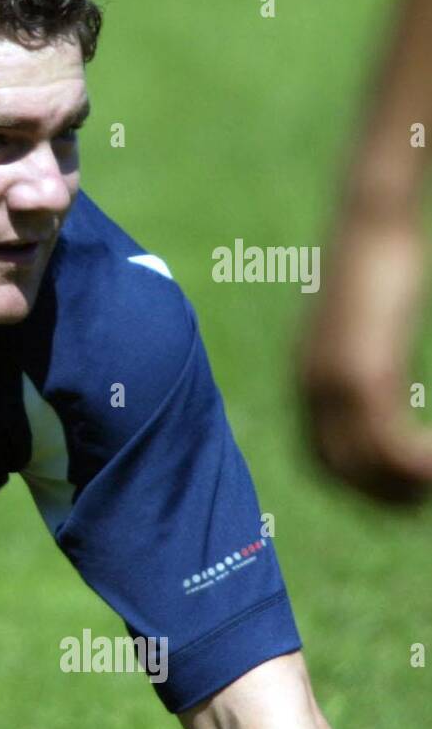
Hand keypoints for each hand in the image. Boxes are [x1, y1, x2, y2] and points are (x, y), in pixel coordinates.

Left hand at [299, 216, 431, 503]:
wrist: (371, 226)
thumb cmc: (375, 266)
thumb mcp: (362, 325)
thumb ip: (363, 358)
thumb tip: (375, 380)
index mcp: (308, 378)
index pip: (320, 455)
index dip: (355, 485)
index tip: (392, 494)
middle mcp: (312, 386)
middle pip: (338, 467)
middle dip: (379, 494)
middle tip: (420, 502)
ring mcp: (335, 381)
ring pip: (364, 461)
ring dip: (402, 485)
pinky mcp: (365, 371)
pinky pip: (386, 439)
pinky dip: (412, 463)